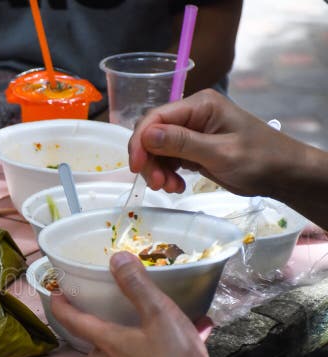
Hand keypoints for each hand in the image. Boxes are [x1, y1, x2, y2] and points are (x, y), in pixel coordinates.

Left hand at [51, 252, 218, 356]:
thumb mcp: (158, 314)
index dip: (62, 307)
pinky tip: (200, 331)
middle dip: (93, 335)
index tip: (54, 294)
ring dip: (130, 341)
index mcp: (110, 343)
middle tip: (100, 319)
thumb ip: (137, 286)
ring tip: (149, 323)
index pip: (75, 322)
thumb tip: (116, 259)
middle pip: (94, 351)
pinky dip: (171, 346)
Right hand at [128, 89, 304, 197]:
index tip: (136, 167)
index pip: (156, 117)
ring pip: (157, 148)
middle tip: (156, 184)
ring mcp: (192, 131)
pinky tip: (176, 186)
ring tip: (170, 188)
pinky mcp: (193, 147)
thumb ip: (182, 143)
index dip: (140, 141)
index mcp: (200, 105)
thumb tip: (146, 135)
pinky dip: (167, 173)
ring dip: (158, 170)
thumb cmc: (260, 159)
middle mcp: (192, 114)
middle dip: (149, 159)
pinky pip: (169, 158)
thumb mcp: (220, 153)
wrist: (284, 174)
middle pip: (153, 134)